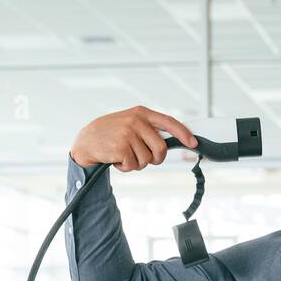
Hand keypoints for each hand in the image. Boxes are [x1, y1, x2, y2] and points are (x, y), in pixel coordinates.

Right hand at [70, 105, 197, 171]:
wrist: (87, 140)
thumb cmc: (112, 134)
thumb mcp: (131, 123)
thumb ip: (149, 129)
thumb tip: (174, 140)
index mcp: (141, 113)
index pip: (169, 122)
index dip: (183, 133)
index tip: (193, 143)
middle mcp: (136, 121)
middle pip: (161, 148)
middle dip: (155, 159)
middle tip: (143, 158)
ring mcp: (128, 134)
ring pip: (147, 160)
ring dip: (137, 164)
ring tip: (124, 155)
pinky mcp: (121, 147)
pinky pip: (133, 166)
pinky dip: (126, 167)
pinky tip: (116, 159)